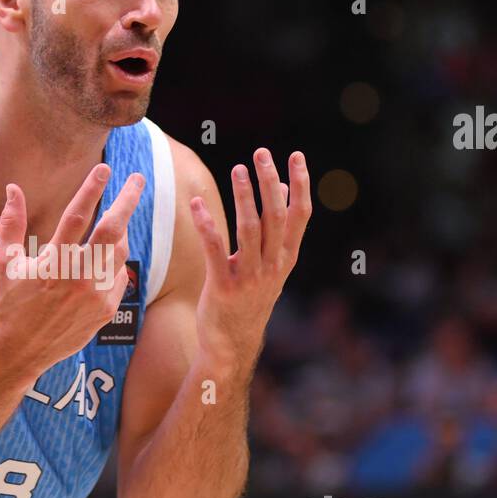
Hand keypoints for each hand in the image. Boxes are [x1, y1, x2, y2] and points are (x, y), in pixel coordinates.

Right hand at [0, 163, 144, 374]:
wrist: (20, 351)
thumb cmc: (8, 303)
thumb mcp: (3, 262)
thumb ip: (11, 224)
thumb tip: (14, 189)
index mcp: (53, 262)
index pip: (78, 217)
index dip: (91, 189)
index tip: (104, 168)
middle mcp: (78, 278)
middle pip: (113, 231)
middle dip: (127, 200)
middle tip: (137, 179)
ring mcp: (95, 296)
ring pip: (119, 253)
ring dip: (121, 232)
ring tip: (117, 219)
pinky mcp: (104, 311)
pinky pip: (118, 278)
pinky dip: (114, 263)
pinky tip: (106, 257)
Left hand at [190, 148, 310, 369]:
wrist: (232, 345)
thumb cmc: (249, 298)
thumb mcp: (270, 265)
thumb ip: (276, 229)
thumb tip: (280, 187)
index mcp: (286, 258)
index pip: (300, 215)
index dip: (300, 184)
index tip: (296, 156)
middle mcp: (272, 266)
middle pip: (275, 217)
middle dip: (269, 182)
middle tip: (261, 153)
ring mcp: (249, 277)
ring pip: (249, 229)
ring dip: (244, 196)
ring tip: (238, 168)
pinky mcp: (223, 286)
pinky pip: (215, 249)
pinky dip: (206, 224)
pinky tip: (196, 203)